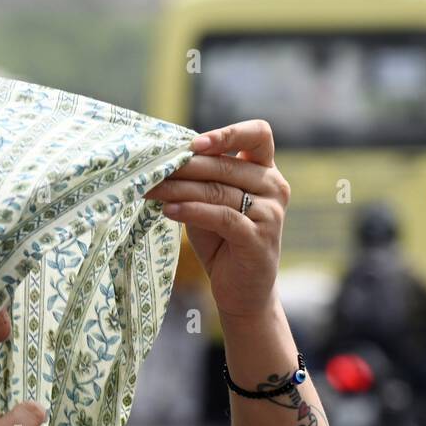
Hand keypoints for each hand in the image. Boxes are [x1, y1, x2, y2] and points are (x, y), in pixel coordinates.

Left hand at [145, 120, 289, 321]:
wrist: (243, 293)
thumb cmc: (224, 245)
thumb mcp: (211, 206)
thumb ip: (201, 182)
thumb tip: (164, 160)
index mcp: (266, 172)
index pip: (258, 134)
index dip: (228, 133)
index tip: (193, 144)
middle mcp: (274, 187)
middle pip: (226, 165)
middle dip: (184, 167)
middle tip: (151, 169)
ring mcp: (270, 213)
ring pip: (219, 191)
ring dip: (179, 189)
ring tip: (151, 189)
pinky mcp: (259, 237)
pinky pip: (222, 216)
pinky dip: (192, 211)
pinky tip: (168, 211)